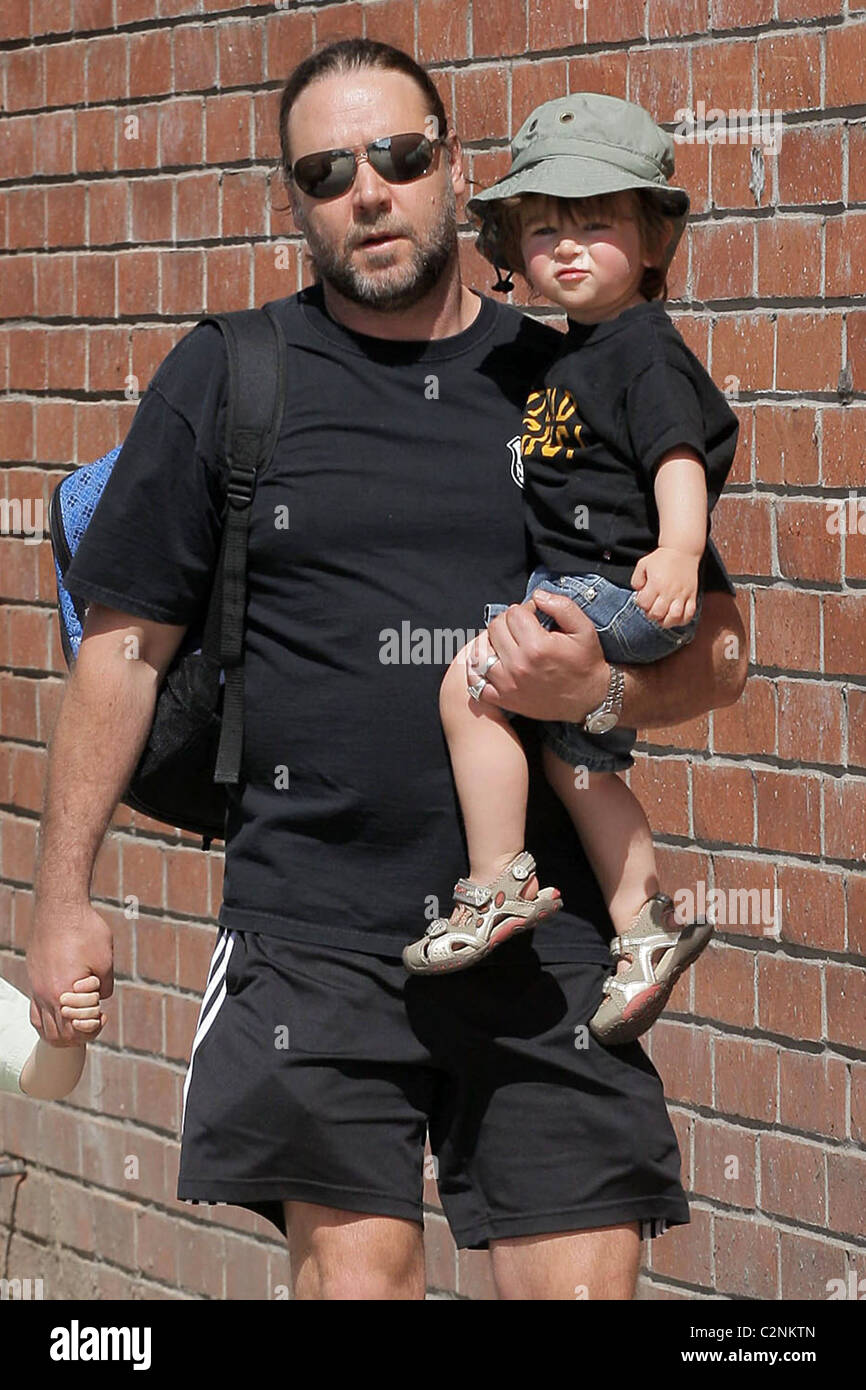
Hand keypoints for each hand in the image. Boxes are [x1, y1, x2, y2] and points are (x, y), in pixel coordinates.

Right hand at [27, 902, 113, 1046]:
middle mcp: (44, 995)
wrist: (59, 908)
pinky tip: (63, 1012)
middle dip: (79, 1034)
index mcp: (63, 993)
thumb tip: (102, 999)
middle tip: (95, 1018)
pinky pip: (35, 1012)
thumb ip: (105, 986)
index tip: (103, 1015)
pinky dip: (49, 1020)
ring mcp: (36, 989)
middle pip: (58, 1035)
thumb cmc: (85, 931)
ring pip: (43, 1027)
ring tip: (80, 1018)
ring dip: (63, 1031)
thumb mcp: (105, 960)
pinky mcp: (34, 980)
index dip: (92, 1029)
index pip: (75, 1031)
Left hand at [467, 591, 609, 721]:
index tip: (535, 617)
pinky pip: (475, 681)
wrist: (589, 699)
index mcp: (537, 647)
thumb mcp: (584, 629)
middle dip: (508, 622)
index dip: (525, 610)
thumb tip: (537, 595)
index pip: (513, 613)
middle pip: (495, 628)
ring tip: (507, 644)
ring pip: (481, 651)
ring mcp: (507, 684)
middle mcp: (518, 666)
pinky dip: (478, 670)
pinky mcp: (503, 699)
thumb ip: (561, 606)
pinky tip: (492, 663)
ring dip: (492, 643)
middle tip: (522, 629)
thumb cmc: (585, 663)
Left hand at [630, 548, 699, 626]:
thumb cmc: (662, 558)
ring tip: (663, 615)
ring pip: (674, 617)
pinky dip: (682, 620)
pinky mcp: (692, 596)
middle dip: (651, 614)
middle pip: (657, 613)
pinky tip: (675, 616)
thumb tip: (638, 593)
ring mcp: (682, 594)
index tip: (643, 598)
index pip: (644, 604)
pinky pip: (689, 615)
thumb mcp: (643, 564)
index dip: (641, 603)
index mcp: (656, 583)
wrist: (682, 551)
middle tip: (652, 607)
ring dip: (666, 620)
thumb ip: (636, 580)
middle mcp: (669, 591)